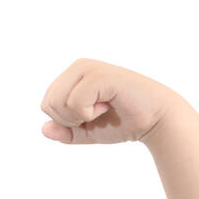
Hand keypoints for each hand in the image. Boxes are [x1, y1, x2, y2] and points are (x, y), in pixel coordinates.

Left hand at [39, 58, 178, 144]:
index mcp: (72, 75)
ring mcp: (89, 68)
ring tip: (102, 108)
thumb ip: (64, 132)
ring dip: (79, 116)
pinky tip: (108, 104)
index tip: (90, 115)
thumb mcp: (86, 131)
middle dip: (69, 120)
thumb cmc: (121, 122)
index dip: (64, 121)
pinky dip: (89, 113)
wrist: (154, 119)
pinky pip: (75, 102)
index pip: (46, 104)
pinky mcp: (100, 75)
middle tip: (95, 113)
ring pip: (58, 102)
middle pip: (48, 103)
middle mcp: (79, 66)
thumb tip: (43, 128)